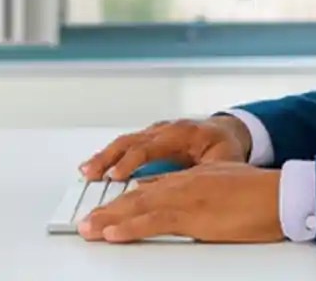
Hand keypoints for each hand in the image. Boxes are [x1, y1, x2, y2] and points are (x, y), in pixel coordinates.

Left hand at [78, 162, 282, 242]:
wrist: (279, 194)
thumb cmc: (260, 193)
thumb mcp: (224, 185)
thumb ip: (201, 190)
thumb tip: (183, 202)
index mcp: (191, 178)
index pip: (149, 188)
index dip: (125, 201)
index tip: (106, 210)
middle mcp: (182, 184)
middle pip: (136, 196)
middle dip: (108, 211)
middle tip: (86, 223)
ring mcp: (185, 198)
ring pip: (137, 207)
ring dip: (109, 220)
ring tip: (88, 230)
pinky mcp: (192, 215)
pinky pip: (153, 222)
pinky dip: (129, 227)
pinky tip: (112, 234)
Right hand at [79, 116, 252, 181]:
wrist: (228, 129)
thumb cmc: (226, 146)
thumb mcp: (224, 160)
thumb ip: (209, 173)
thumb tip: (200, 187)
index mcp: (184, 132)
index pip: (152, 145)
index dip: (132, 161)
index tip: (117, 176)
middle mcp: (166, 129)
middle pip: (131, 140)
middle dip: (108, 157)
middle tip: (91, 174)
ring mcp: (157, 132)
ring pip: (125, 141)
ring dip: (105, 156)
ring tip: (86, 171)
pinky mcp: (151, 138)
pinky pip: (127, 145)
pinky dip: (110, 155)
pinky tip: (97, 168)